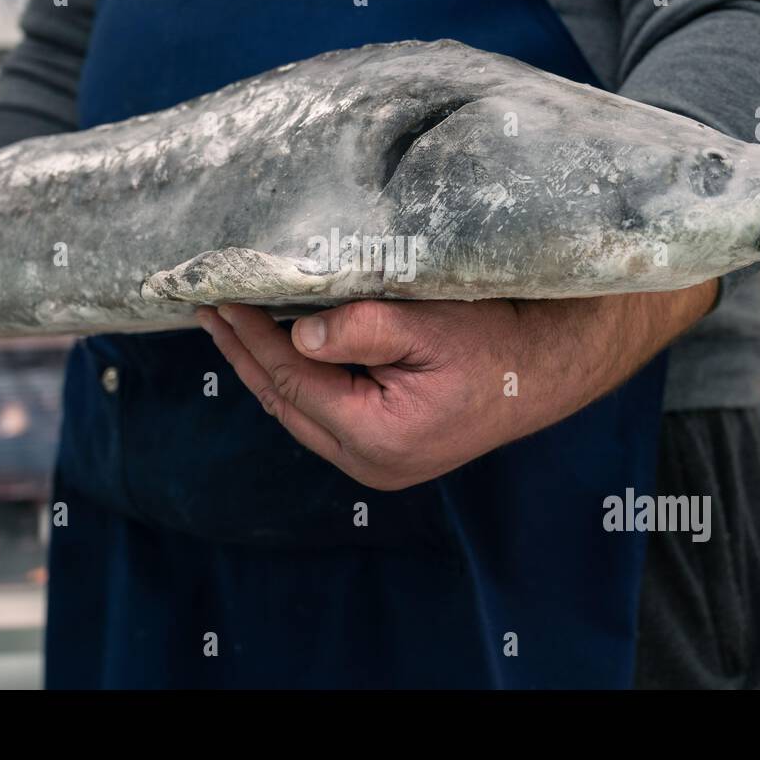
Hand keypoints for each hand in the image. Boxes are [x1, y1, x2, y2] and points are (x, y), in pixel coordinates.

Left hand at [195, 281, 716, 489]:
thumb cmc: (501, 340)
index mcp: (379, 437)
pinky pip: (323, 413)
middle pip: (286, 404)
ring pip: (300, 412)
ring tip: (228, 325)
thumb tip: (299, 333)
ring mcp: (379, 463)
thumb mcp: (433, 323)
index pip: (294, 381)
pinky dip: (296, 380)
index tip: (220, 296)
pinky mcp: (388, 449)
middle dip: (244, 355)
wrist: (554, 366)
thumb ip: (363, 328)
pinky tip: (279, 349)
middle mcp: (371, 462)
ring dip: (265, 367)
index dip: (251, 336)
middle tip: (205, 310)